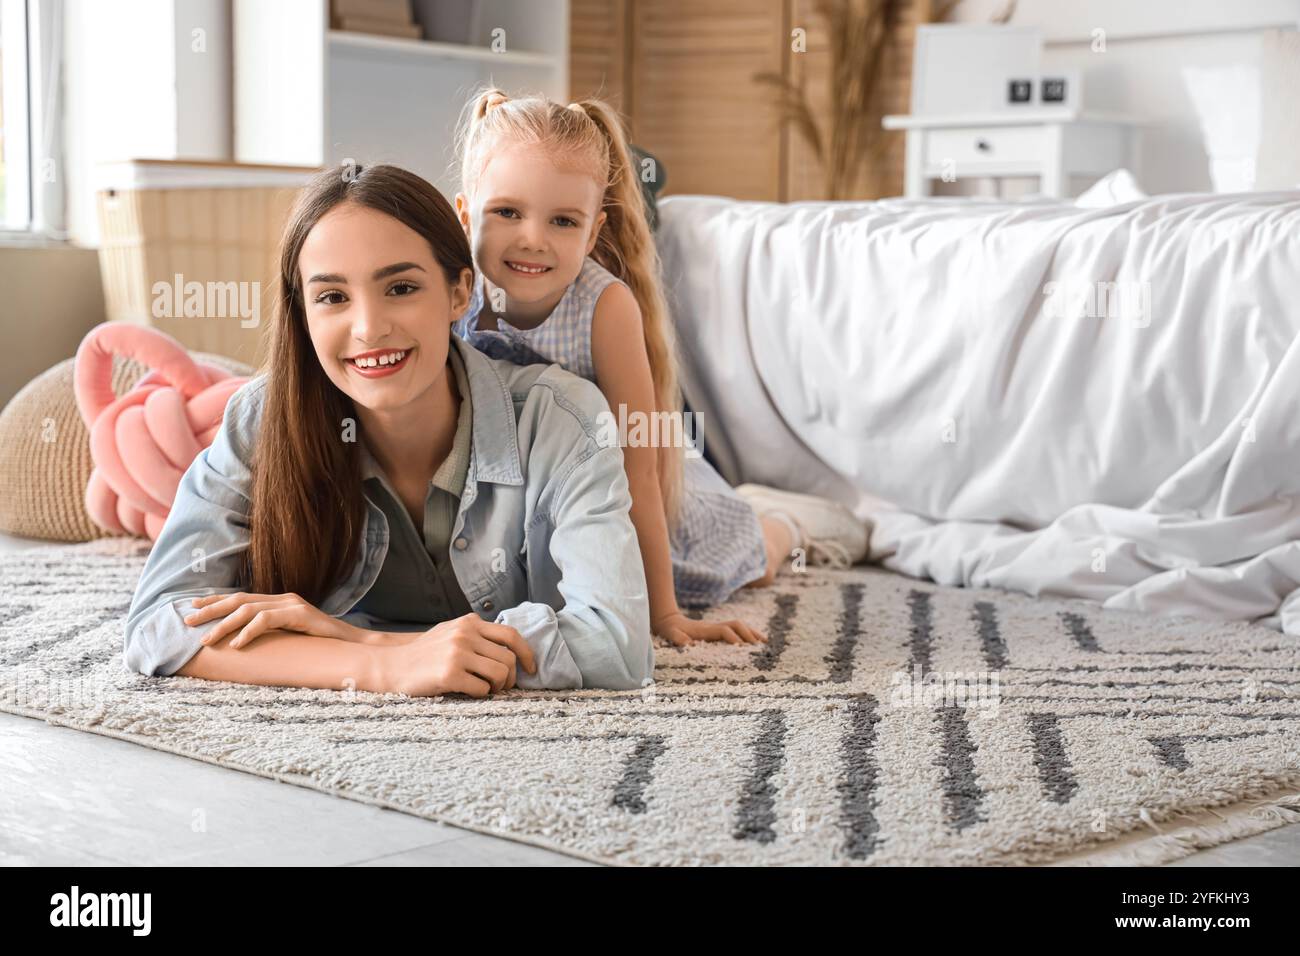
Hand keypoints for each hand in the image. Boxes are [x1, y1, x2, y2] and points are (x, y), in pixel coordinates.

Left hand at [185, 592, 363, 648]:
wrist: (353, 645)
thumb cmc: (321, 646)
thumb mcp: (290, 637)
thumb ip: (271, 633)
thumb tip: (241, 643)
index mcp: (278, 602)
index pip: (240, 597)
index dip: (214, 601)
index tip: (191, 608)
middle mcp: (282, 599)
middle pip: (238, 600)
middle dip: (210, 610)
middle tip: (187, 621)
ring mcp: (292, 604)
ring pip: (248, 609)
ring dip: (223, 624)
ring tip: (206, 639)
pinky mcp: (300, 614)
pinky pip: (267, 620)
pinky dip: (248, 632)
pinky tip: (236, 644)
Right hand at [389, 613, 538, 697]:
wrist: (392, 666)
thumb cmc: (424, 654)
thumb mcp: (451, 632)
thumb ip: (476, 634)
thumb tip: (510, 648)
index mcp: (469, 622)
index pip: (511, 635)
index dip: (526, 653)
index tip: (531, 669)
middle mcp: (465, 634)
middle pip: (508, 658)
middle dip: (510, 678)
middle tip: (501, 687)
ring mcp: (457, 652)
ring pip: (499, 673)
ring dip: (497, 688)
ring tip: (486, 690)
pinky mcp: (450, 673)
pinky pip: (481, 689)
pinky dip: (480, 695)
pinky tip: (468, 692)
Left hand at [653, 611, 765, 646]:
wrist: (669, 621)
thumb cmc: (670, 630)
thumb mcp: (670, 634)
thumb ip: (677, 638)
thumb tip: (687, 643)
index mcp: (705, 629)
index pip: (724, 630)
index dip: (733, 637)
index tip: (741, 648)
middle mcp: (714, 626)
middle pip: (737, 625)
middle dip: (749, 634)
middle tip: (759, 647)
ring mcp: (718, 627)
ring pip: (740, 626)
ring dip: (752, 632)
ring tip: (765, 642)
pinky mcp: (719, 630)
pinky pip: (737, 629)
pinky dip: (748, 633)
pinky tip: (756, 641)